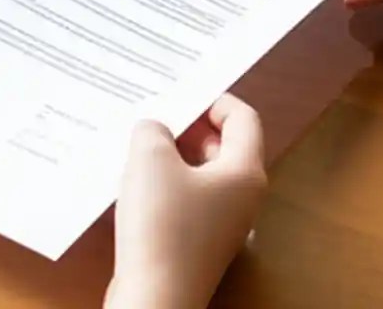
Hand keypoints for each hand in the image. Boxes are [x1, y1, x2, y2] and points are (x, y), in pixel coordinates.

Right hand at [106, 95, 267, 308]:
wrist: (155, 298)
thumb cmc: (162, 226)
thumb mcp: (151, 160)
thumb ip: (153, 131)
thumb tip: (155, 130)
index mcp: (245, 171)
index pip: (243, 118)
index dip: (213, 100)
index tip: (180, 95)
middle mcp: (242, 196)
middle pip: (224, 145)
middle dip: (189, 128)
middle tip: (154, 116)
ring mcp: (223, 223)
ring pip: (203, 174)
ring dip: (174, 157)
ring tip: (138, 146)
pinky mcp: (199, 243)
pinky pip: (189, 200)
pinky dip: (167, 186)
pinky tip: (136, 185)